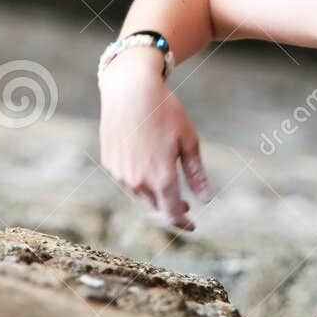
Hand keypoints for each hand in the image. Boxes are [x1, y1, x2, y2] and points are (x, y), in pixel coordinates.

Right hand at [97, 49, 211, 230]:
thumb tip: (206, 200)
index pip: (172, 213)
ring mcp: (121, 173)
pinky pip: (128, 179)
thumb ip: (196, 174)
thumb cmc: (165, 112)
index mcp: (162, 177)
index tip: (192, 226)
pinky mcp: (110, 163)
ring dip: (155, 192)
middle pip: (157, 205)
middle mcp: (139, 180)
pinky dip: (139, 178)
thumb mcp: (189, 141)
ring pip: (142, 193)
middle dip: (171, 207)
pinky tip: (146, 163)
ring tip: (166, 181)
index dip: (183, 223)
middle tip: (185, 205)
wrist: (130, 90)